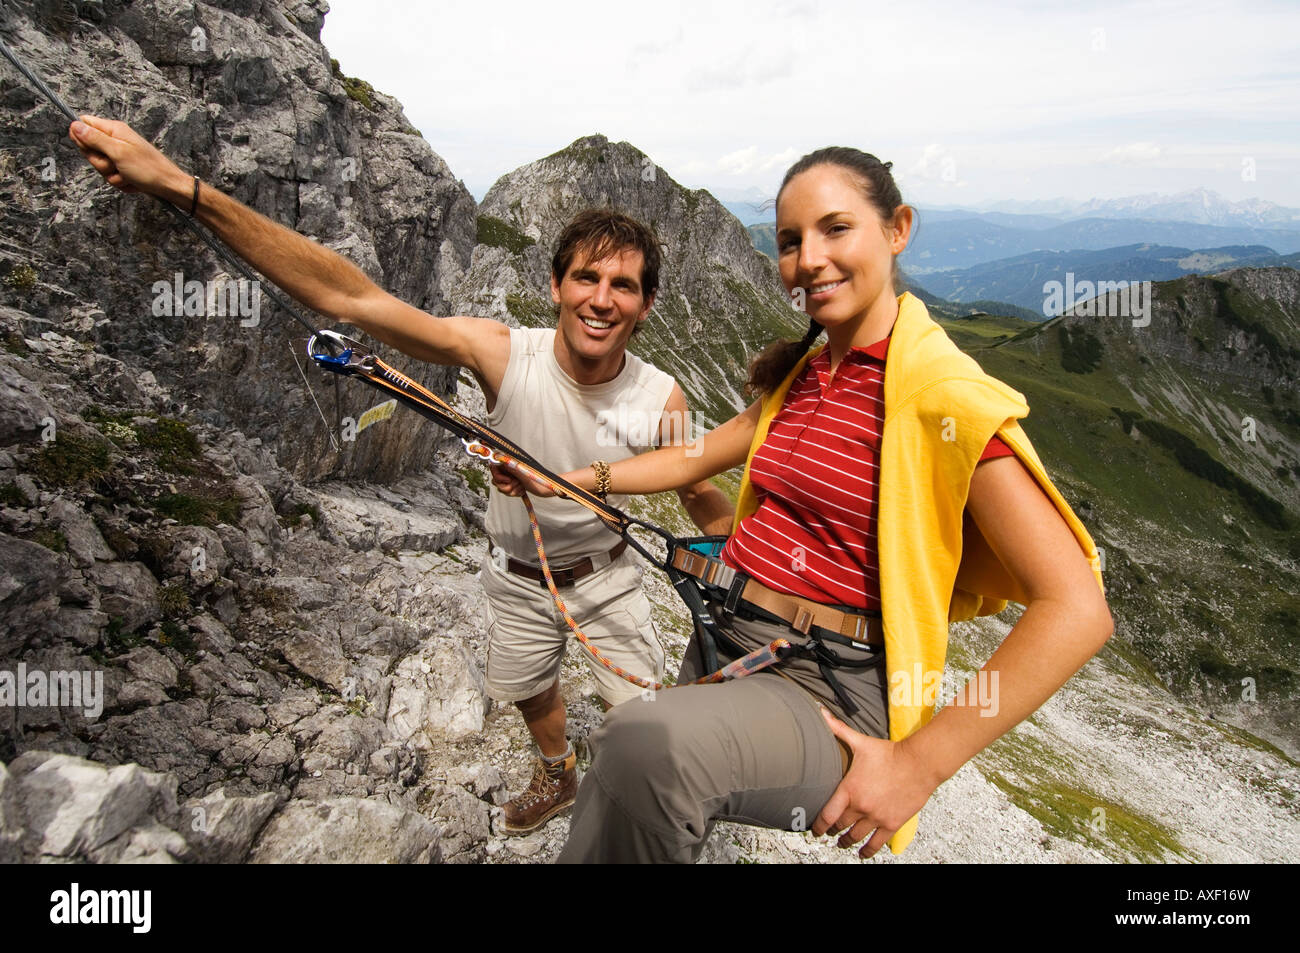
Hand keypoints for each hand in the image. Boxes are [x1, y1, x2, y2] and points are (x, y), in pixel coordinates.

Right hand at [68, 115, 187, 200]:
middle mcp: (115, 140)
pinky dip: (120, 181)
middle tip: (114, 164)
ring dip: (111, 174)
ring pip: (100, 165)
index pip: (84, 124)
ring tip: (126, 174)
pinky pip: (111, 176)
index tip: (92, 149)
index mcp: (114, 130)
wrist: (169, 187)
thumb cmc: (149, 169)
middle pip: (89, 148)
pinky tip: (131, 181)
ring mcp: (119, 155)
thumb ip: (94, 139)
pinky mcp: (124, 168)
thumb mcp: (117, 152)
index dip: (81, 138)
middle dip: (99, 162)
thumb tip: (74, 125)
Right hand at [487, 460, 555, 497]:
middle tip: (518, 483)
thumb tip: (500, 458)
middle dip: (507, 486)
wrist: (545, 487)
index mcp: (509, 464)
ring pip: (502, 489)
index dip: (499, 477)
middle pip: (496, 481)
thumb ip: (510, 464)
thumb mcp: (522, 470)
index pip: (493, 469)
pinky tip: (522, 490)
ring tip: (522, 486)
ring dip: (513, 490)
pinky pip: (508, 493)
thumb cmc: (537, 477)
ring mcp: (510, 478)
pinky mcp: (514, 486)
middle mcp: (508, 470)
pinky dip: (515, 493)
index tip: (509, 479)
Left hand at [811, 707, 940, 858]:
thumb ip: (837, 729)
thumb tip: (819, 711)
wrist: (918, 763)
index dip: (818, 825)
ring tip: (842, 842)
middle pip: (840, 827)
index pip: (827, 815)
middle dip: (832, 831)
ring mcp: (876, 817)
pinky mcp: (891, 824)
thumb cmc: (890, 753)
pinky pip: (876, 843)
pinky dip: (867, 851)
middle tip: (828, 832)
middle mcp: (861, 807)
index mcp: (849, 789)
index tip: (814, 829)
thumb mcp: (861, 742)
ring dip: (846, 841)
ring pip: (855, 837)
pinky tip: (862, 853)